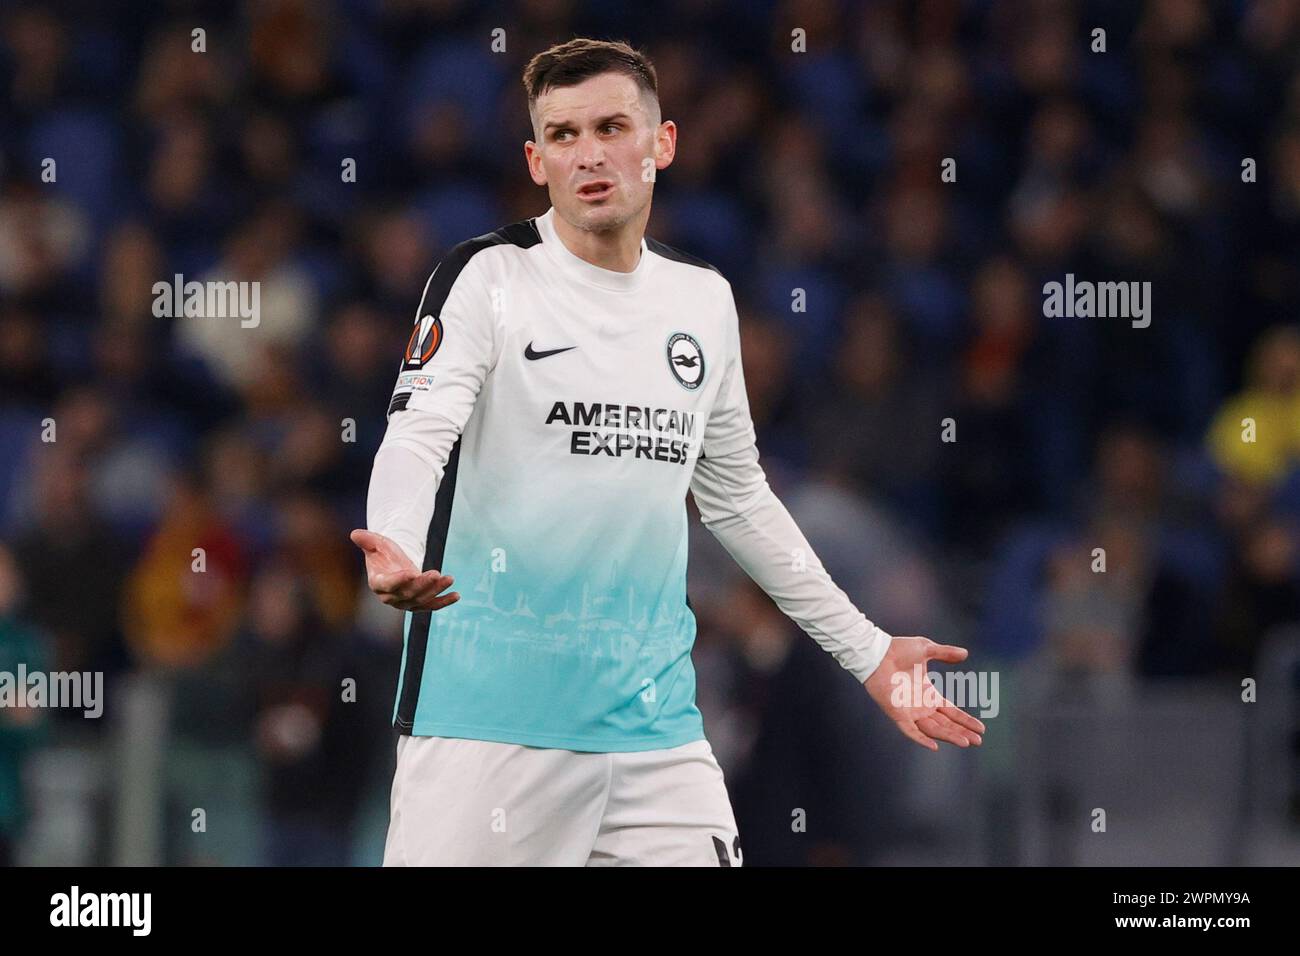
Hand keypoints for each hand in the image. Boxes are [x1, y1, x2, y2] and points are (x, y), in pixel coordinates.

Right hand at [350, 529, 460, 611]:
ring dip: (436, 591)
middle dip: (423, 584)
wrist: (394, 565)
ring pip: (422, 600)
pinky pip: (432, 605)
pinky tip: (456, 595)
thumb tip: (355, 533)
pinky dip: (444, 602)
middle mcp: (391, 597)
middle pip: (408, 593)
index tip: (411, 573)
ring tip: (449, 579)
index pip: (387, 585)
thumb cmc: (384, 554)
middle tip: (436, 574)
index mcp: (379, 583)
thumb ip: (367, 540)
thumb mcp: (376, 544)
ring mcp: (406, 603)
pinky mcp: (419, 604)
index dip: (398, 581)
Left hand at [864, 636, 985, 750]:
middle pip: (946, 724)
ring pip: (933, 729)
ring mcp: (910, 711)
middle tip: (979, 741)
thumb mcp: (926, 649)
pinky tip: (935, 747)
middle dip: (962, 732)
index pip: (951, 712)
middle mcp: (921, 706)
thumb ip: (945, 653)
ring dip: (949, 736)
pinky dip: (921, 739)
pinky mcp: (897, 713)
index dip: (966, 720)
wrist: (878, 653)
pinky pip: (910, 730)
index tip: (982, 728)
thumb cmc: (898, 650)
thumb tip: (965, 653)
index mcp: (929, 694)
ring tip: (966, 742)